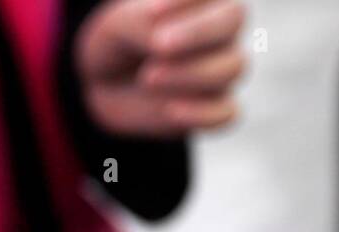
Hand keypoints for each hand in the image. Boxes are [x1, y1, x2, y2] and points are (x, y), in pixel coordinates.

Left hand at [76, 0, 246, 137]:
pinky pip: (227, 113)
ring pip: (231, 68)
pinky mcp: (213, 108)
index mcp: (205, 0)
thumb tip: (163, 45)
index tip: (152, 11)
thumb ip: (145, 25)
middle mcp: (222, 31)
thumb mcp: (121, 24)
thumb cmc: (120, 41)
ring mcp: (221, 70)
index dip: (187, 1)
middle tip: (158, 45)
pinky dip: (202, 113)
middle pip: (233, 22)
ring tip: (147, 77)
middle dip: (197, 33)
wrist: (106, 83)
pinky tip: (170, 109)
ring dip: (189, 74)